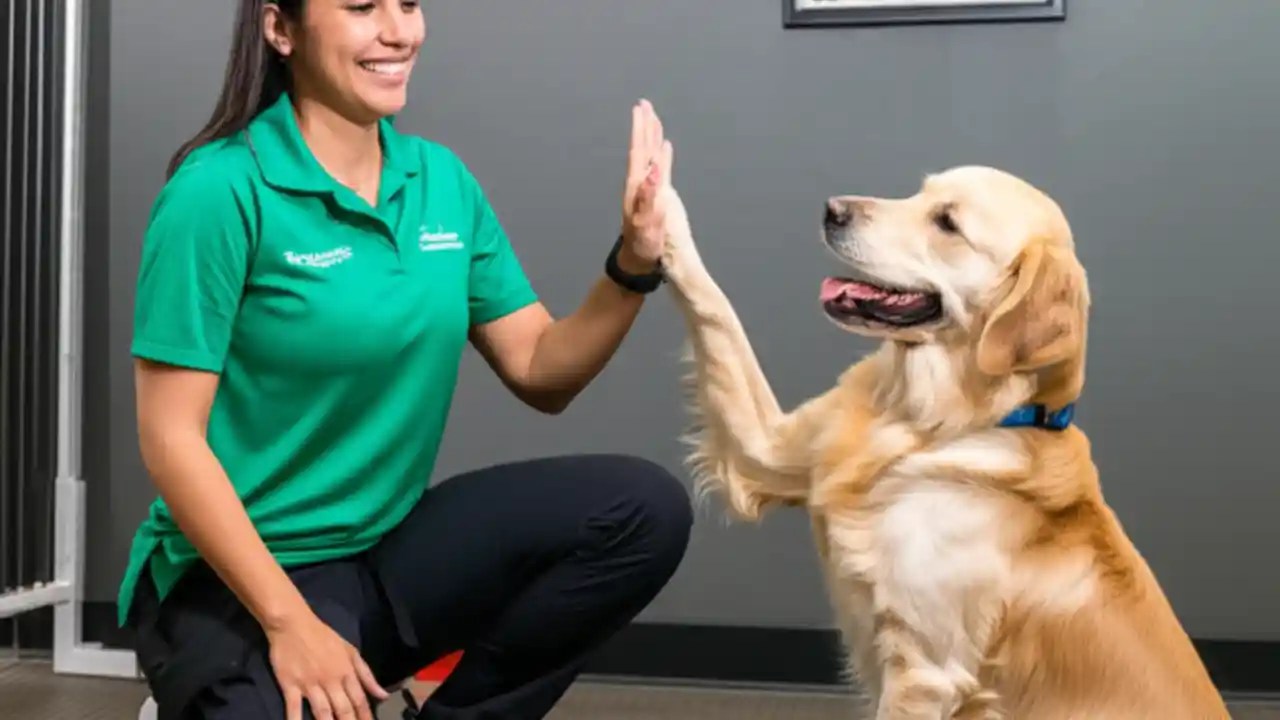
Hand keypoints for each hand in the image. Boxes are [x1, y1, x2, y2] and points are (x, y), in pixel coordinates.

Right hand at [265, 610, 388, 719]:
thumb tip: (383, 695)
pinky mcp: (290, 685)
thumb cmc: (323, 637)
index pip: (360, 700)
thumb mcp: (350, 651)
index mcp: (346, 672)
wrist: (293, 624)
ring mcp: (310, 683)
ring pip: (322, 711)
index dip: (366, 717)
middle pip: (343, 709)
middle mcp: (331, 680)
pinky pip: (294, 708)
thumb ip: (366, 675)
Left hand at [619, 99, 674, 273]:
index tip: (641, 110)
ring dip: (651, 136)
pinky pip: (659, 167)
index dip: (640, 131)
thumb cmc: (643, 244)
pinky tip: (664, 146)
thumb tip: (654, 171)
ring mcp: (646, 188)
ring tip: (653, 117)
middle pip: (642, 148)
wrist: (638, 259)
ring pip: (649, 155)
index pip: (638, 152)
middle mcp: (639, 183)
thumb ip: (650, 197)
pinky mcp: (654, 195)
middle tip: (644, 104)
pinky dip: (661, 154)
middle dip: (644, 126)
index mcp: (637, 186)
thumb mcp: (646, 223)